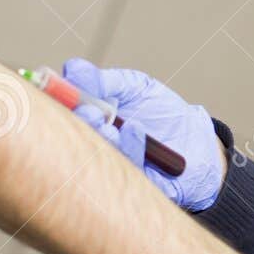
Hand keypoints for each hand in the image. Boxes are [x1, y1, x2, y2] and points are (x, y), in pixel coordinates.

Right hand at [63, 58, 225, 210]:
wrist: (198, 143)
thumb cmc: (163, 113)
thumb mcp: (136, 88)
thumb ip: (105, 82)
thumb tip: (72, 69)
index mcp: (88, 122)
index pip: (62, 113)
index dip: (55, 101)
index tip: (55, 87)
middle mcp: (94, 146)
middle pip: (74, 138)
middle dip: (79, 123)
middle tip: (87, 110)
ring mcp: (111, 166)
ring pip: (97, 157)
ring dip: (102, 137)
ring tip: (111, 124)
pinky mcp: (133, 184)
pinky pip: (126, 169)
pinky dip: (129, 146)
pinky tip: (134, 129)